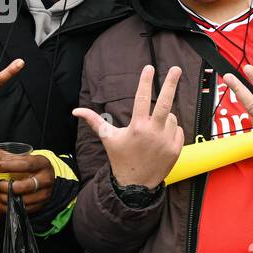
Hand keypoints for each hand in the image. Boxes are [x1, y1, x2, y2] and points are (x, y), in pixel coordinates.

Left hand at [0, 149, 53, 215]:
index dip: (9, 166)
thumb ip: (0, 155)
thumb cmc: (29, 166)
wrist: (44, 177)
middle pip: (24, 186)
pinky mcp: (39, 205)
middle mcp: (46, 180)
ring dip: (4, 197)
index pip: (26, 165)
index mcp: (42, 164)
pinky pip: (20, 209)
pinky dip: (6, 206)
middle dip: (4, 186)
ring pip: (21, 200)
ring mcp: (44, 194)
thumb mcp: (18, 157)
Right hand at [73, 65, 184, 188]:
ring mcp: (166, 140)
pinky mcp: (176, 148)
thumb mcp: (107, 138)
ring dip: (164, 118)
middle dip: (170, 83)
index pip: (142, 98)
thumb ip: (94, 121)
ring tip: (152, 132)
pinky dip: (171, 130)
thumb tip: (75, 111)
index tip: (149, 67)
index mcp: (137, 127)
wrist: (136, 185)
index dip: (145, 81)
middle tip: (176, 69)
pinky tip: (160, 139)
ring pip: (170, 117)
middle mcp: (153, 132)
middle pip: (165, 102)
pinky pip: (177, 129)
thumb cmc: (121, 158)